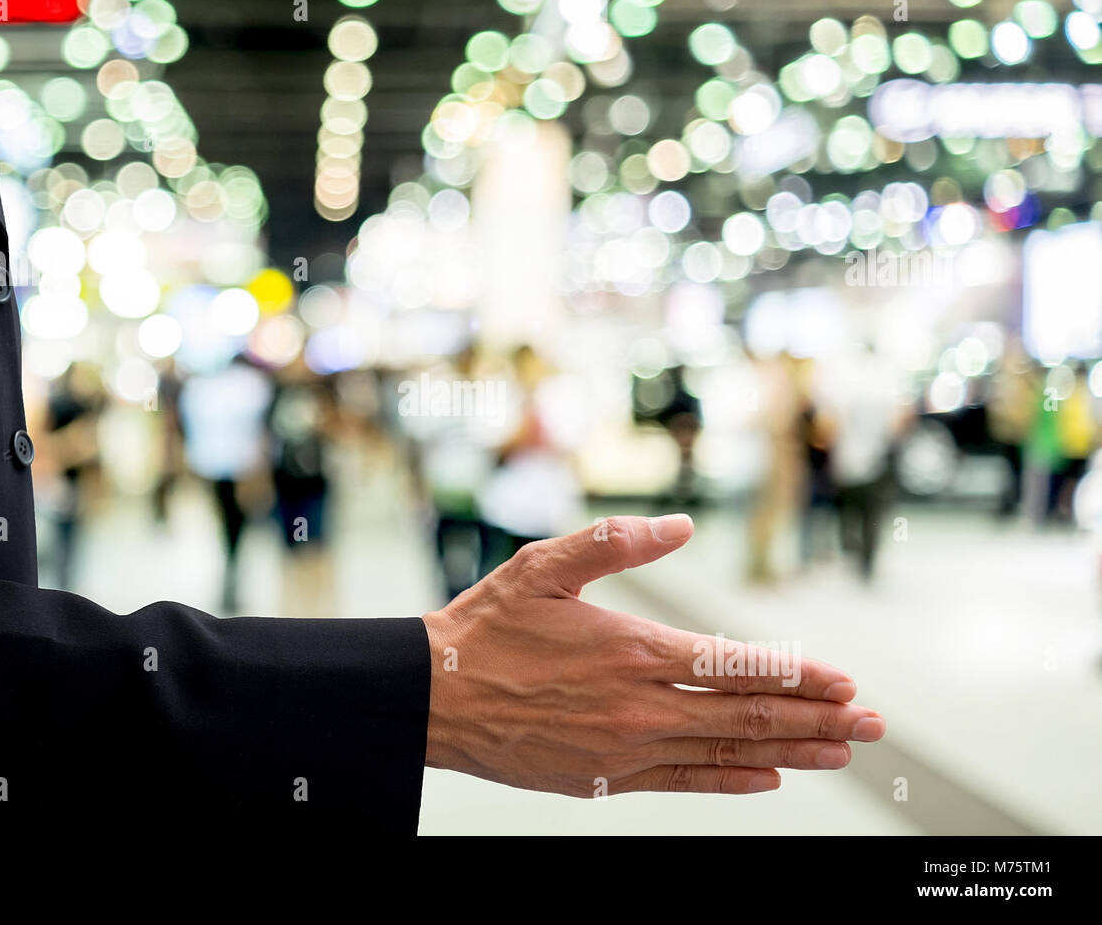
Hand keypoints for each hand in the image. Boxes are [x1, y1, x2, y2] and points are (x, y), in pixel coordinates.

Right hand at [421, 515, 884, 795]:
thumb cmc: (488, 626)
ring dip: (791, 751)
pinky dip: (732, 781)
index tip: (846, 681)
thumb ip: (615, 541)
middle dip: (818, 718)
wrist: (434, 697)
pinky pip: (685, 783)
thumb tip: (678, 525)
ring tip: (841, 751)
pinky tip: (769, 778)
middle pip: (748, 715)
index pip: (737, 666)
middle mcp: (640, 706)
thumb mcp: (544, 566)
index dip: (799, 674)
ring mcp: (626, 748)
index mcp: (634, 649)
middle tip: (873, 724)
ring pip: (727, 752)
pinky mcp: (605, 779)